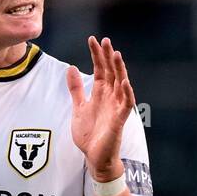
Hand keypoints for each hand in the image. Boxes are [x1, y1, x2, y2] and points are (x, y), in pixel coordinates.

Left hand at [66, 36, 133, 181]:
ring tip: (116, 54)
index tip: (92, 39)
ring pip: (121, 84)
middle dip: (108, 56)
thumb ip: (76, 89)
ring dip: (119, 69)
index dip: (97, 55)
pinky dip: (126, 92)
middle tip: (105, 40)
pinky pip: (126, 104)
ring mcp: (116, 107)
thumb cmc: (89, 134)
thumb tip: (70, 67)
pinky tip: (124, 81)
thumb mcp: (79, 107)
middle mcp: (110, 97)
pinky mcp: (120, 119)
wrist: (94, 157)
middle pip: (111, 72)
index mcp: (101, 93)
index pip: (100, 69)